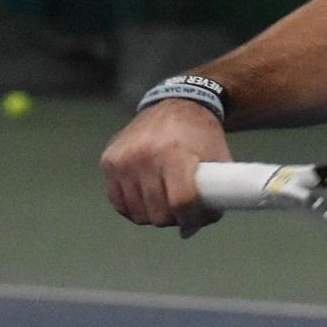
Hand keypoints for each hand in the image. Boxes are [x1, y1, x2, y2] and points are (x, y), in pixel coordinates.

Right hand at [101, 99, 231, 235]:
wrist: (176, 103)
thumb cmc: (200, 134)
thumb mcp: (218, 156)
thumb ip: (217, 191)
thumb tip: (202, 223)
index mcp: (175, 152)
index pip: (181, 201)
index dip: (190, 220)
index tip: (193, 224)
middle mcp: (145, 155)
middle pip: (158, 213)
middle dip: (173, 220)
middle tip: (182, 213)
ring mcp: (123, 159)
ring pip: (138, 213)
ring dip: (153, 215)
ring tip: (166, 204)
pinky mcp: (109, 161)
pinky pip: (119, 202)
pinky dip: (134, 208)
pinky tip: (147, 200)